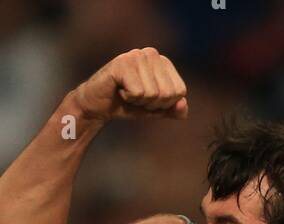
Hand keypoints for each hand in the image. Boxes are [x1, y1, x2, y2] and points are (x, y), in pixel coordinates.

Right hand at [72, 48, 187, 123]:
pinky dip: (128, 99)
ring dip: (139, 102)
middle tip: (136, 97)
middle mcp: (152, 53)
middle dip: (152, 104)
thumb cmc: (129, 105)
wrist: (99, 106)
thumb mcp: (156, 110)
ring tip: (127, 93)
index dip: (165, 104)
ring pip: (152, 94)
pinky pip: (138, 93)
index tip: (148, 99)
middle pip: (168, 94)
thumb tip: (183, 105)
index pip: (180, 92)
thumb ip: (173, 109)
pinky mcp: (122, 62)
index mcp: (163, 62)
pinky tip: (119, 90)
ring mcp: (136, 55)